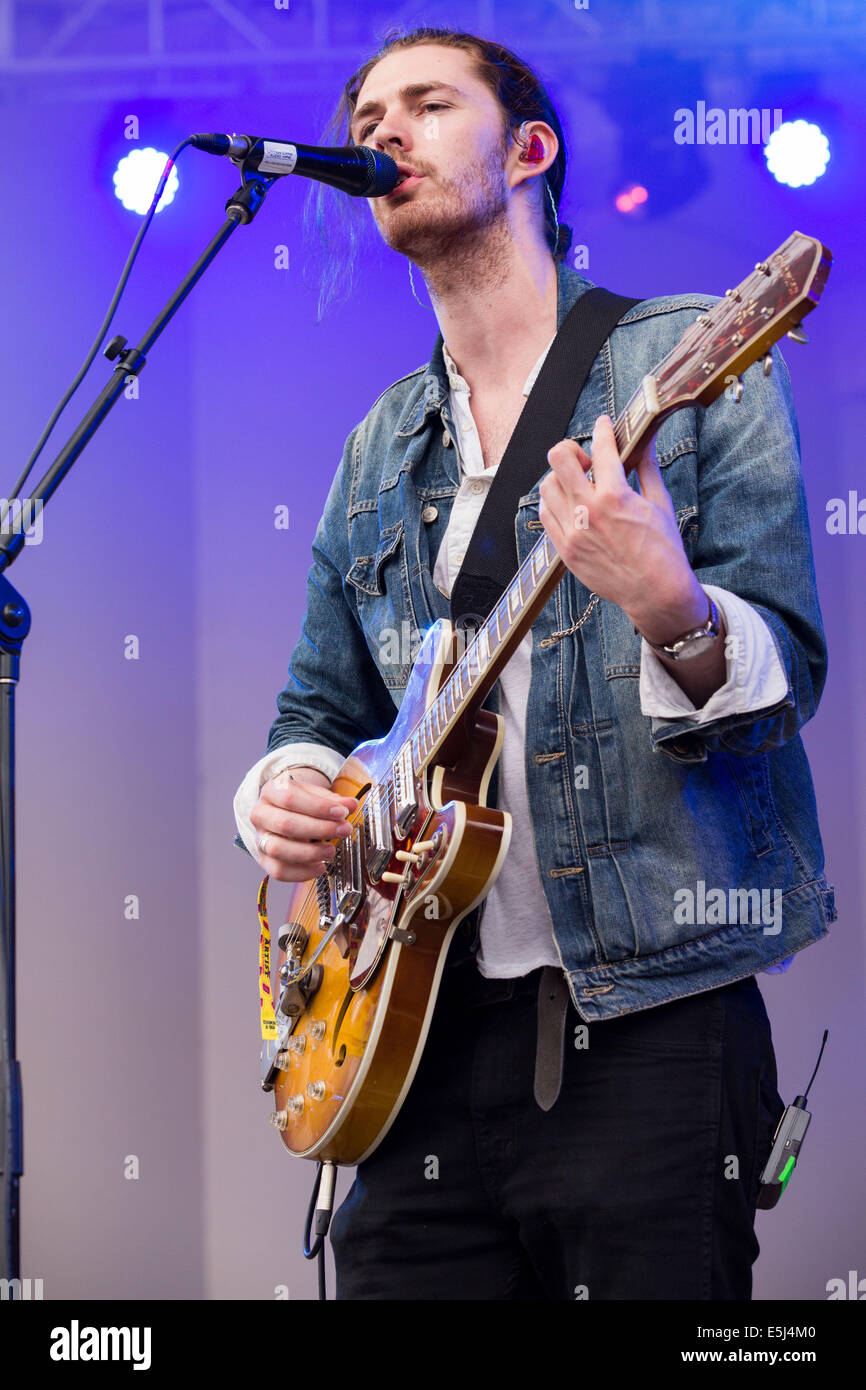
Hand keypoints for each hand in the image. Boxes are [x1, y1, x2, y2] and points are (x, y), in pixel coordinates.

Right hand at [250, 766, 357, 881]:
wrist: (282, 813)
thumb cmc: (299, 803)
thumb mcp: (315, 794)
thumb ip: (333, 800)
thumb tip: (350, 805)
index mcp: (271, 792)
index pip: (290, 798)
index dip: (318, 807)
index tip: (342, 812)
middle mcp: (261, 815)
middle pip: (286, 824)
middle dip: (320, 829)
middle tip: (343, 830)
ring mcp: (260, 838)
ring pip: (279, 849)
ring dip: (310, 853)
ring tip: (331, 850)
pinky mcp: (264, 860)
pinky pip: (279, 871)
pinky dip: (302, 872)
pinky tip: (320, 866)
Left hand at [537, 414, 706, 641]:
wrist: (655, 592)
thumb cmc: (662, 550)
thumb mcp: (659, 503)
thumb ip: (646, 468)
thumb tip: (645, 442)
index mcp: (616, 496)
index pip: (600, 448)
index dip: (603, 429)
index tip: (604, 424)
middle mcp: (588, 511)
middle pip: (558, 459)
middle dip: (571, 450)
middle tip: (584, 459)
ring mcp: (572, 532)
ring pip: (547, 487)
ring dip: (561, 479)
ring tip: (578, 485)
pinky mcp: (565, 550)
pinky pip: (546, 516)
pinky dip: (555, 504)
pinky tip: (571, 505)